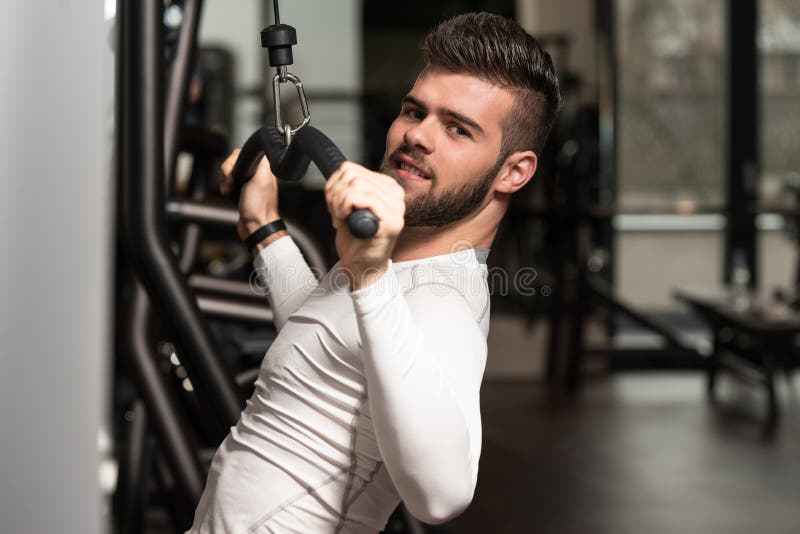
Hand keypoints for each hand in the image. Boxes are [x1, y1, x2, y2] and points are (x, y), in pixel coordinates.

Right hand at [219, 149, 280, 241]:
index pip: (241, 153)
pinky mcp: (240, 188)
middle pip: (232, 161)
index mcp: (262, 167)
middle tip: (232, 184)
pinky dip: (224, 186)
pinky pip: (227, 180)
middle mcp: (256, 172)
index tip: (235, 173)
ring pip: (228, 170)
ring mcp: (247, 180)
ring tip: (230, 190)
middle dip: (227, 173)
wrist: (255, 226)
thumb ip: (261, 161)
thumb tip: (262, 146)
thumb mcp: (262, 179)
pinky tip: (228, 193)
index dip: (234, 162)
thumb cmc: (259, 206)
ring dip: (224, 180)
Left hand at [324, 161, 404, 290]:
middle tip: (338, 213)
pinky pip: (357, 197)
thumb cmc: (357, 239)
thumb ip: (350, 186)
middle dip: (335, 195)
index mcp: (387, 187)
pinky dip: (344, 209)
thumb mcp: (352, 205)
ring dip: (339, 203)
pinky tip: (347, 222)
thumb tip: (339, 173)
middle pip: (351, 174)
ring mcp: (395, 206)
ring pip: (353, 184)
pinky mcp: (391, 219)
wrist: (363, 266)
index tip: (335, 204)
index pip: (351, 168)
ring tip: (343, 218)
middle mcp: (395, 193)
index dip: (334, 186)